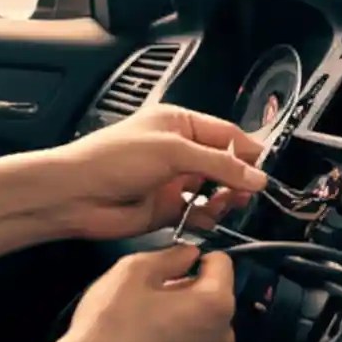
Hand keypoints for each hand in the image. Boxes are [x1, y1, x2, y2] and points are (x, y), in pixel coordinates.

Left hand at [52, 105, 267, 240]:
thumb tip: (256, 176)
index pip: (225, 133)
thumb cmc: (113, 159)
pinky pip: (198, 213)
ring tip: (230, 203)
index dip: (246, 150)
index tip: (265, 168)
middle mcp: (177, 151)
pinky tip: (209, 217)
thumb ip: (218, 164)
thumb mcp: (172, 151)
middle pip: (223, 163)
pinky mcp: (166, 209)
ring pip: (214, 190)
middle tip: (250, 191)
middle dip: (238, 176)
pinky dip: (207, 217)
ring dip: (226, 198)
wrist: (75, 195)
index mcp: (177, 123)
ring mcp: (172, 181)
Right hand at [59, 244, 234, 341]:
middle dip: (188, 289)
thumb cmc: (111, 322)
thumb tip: (189, 254)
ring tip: (144, 322)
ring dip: (182, 316)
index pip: (222, 263)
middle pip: (213, 296)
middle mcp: (223, 336)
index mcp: (216, 303)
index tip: (168, 268)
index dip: (195, 258)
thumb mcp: (133, 270)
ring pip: (202, 324)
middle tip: (149, 295)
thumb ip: (170, 255)